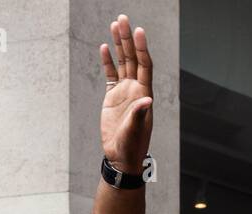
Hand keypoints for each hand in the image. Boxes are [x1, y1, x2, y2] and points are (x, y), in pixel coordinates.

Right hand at [100, 14, 153, 171]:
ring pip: (123, 62)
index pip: (145, 65)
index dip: (142, 48)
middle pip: (133, 58)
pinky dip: (108, 61)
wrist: (121, 156)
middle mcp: (136, 89)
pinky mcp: (113, 96)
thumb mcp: (135, 131)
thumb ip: (139, 115)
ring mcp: (124, 91)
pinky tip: (105, 47)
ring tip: (115, 24)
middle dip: (128, 39)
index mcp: (144, 94)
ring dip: (119, 44)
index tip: (138, 30)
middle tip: (123, 18)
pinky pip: (111, 74)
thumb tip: (146, 99)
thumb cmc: (131, 146)